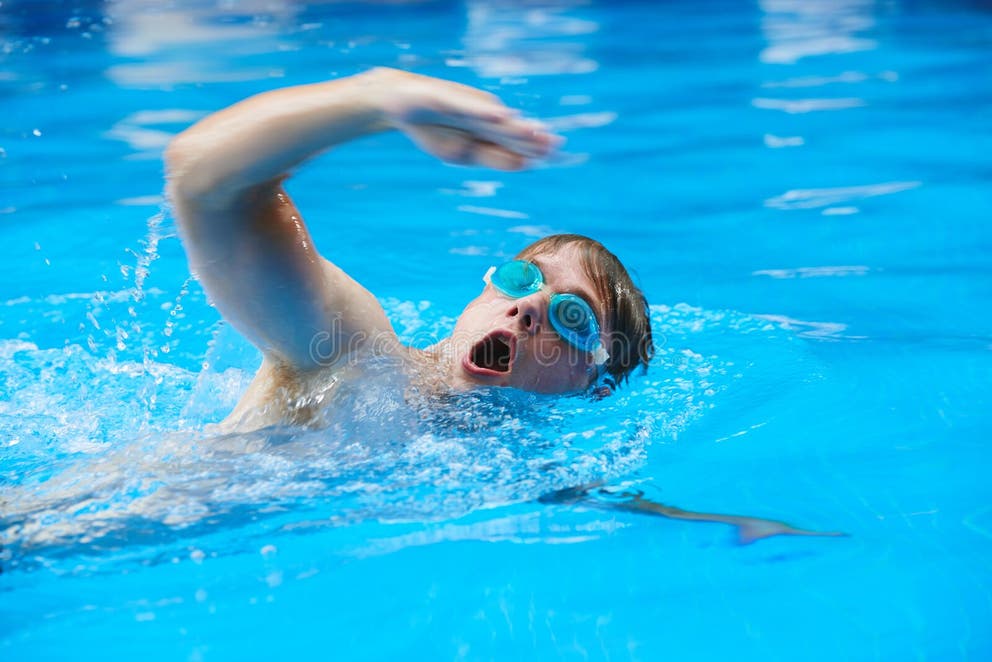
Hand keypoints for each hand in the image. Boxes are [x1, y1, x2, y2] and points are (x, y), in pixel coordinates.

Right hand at [370, 68, 560, 170]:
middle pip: (510, 130)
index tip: (556, 152)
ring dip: (514, 125)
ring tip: (536, 132)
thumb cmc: (434, 130)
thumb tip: (525, 163)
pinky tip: (499, 116)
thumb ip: (493, 157)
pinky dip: (483, 112)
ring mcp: (467, 107)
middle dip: (532, 137)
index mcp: (488, 133)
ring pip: (494, 118)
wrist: (400, 105)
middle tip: (558, 144)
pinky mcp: (449, 98)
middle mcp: (483, 118)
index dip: (534, 148)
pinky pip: (467, 107)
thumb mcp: (462, 152)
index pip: (515, 143)